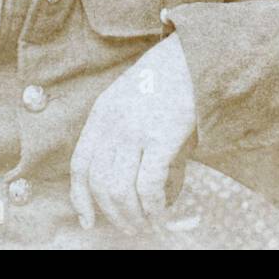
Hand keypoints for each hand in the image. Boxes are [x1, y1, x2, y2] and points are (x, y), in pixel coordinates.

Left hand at [70, 33, 197, 232]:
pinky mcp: (161, 136)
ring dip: (132, 215)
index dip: (80, 198)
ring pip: (120, 190)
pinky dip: (153, 206)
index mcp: (102, 112)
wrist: (198, 53)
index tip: (88, 221)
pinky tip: (161, 212)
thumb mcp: (136, 100)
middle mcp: (113, 123)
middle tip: (130, 226)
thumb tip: (138, 185)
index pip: (80, 165)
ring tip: (146, 223)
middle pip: (99, 183)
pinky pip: (148, 185)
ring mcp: (136, 129)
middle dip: (113, 213)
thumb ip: (130, 138)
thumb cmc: (171, 79)